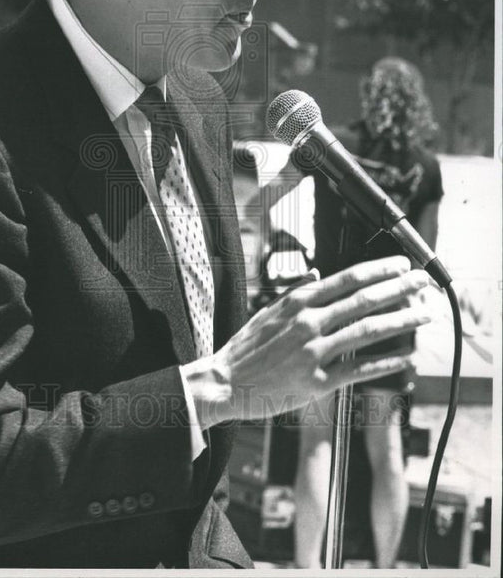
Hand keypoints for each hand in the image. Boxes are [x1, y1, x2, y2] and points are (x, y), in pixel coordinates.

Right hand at [182, 256, 430, 427]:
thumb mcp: (267, 311)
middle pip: (364, 300)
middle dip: (400, 289)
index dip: (380, 270)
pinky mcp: (316, 382)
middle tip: (423, 283)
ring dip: (400, 321)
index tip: (401, 265)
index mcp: (298, 302)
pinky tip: (404, 358)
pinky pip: (358, 369)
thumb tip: (317, 277)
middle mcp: (308, 322)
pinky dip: (384, 363)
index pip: (348, 279)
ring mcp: (313, 352)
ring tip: (422, 315)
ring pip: (367, 331)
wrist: (225, 383)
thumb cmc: (245, 348)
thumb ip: (295, 293)